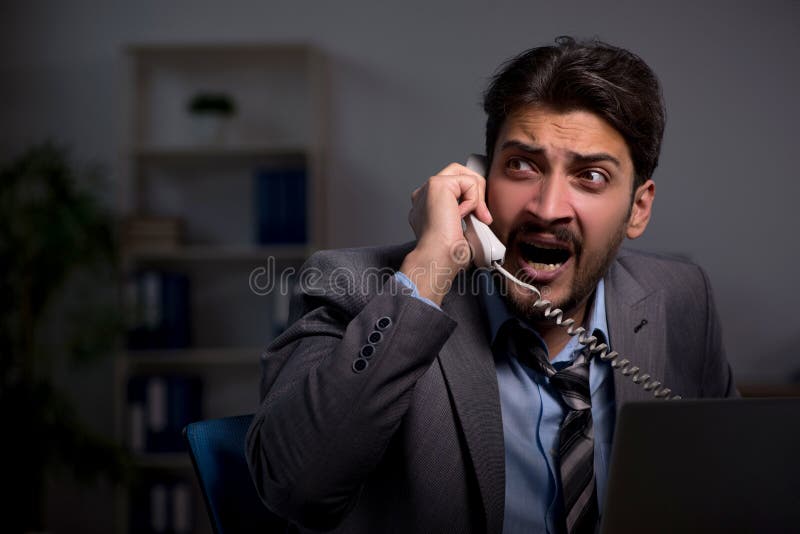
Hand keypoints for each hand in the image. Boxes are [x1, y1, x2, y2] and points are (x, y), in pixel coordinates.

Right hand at [400, 163, 492, 303]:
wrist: (438, 258)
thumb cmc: (446, 254)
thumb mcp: (461, 231)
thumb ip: (466, 216)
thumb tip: (482, 215)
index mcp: (427, 206)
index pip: (455, 189)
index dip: (472, 200)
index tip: (477, 220)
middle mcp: (425, 195)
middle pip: (460, 175)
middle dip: (477, 193)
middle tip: (482, 217)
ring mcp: (428, 188)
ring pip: (466, 176)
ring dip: (477, 198)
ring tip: (475, 217)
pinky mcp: (437, 184)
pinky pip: (469, 181)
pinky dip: (473, 199)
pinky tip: (462, 215)